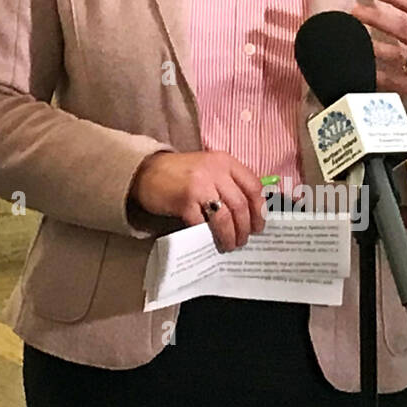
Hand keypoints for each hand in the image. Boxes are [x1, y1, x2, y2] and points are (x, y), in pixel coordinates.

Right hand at [129, 150, 265, 251]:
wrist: (146, 172)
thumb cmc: (181, 174)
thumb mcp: (209, 169)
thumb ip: (229, 183)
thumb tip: (251, 213)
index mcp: (225, 161)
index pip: (254, 187)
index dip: (260, 210)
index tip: (259, 226)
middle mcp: (215, 171)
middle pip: (241, 205)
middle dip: (246, 228)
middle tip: (244, 240)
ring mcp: (199, 185)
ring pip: (225, 217)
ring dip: (231, 236)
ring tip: (230, 244)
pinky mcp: (184, 201)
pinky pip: (203, 224)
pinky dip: (209, 236)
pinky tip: (211, 241)